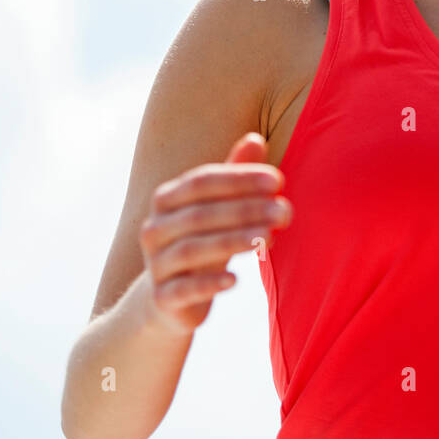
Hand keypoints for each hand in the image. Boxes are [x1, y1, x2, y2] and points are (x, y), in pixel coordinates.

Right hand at [138, 133, 292, 334]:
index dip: (239, 178)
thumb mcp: (217, 209)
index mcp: (167, 199)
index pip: (202, 181)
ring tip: (269, 238)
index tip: (277, 180)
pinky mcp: (161, 299)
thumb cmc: (201, 242)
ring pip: (191, 249)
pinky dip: (207, 284)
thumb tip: (256, 139)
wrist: (168, 300)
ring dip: (233, 241)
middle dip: (245, 210)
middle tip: (284, 212)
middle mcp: (154, 228)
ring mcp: (155, 264)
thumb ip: (234, 176)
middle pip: (201, 214)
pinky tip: (236, 280)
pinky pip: (181, 289)